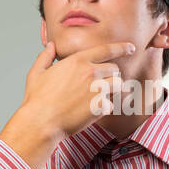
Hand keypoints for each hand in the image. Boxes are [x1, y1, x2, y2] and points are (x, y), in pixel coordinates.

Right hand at [19, 40, 135, 137]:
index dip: (122, 48)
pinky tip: (91, 111)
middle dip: (110, 75)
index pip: (107, 49)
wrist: (41, 122)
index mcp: (77, 61)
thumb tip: (51, 46)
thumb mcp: (36, 73)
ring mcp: (98, 89)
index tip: (131, 48)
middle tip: (99, 85)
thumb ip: (46, 57)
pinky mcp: (101, 106)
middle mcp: (90, 72)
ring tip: (100, 96)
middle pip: (114, 69)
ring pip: (118, 84)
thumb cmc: (36, 99)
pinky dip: (105, 108)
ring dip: (113, 89)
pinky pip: (112, 104)